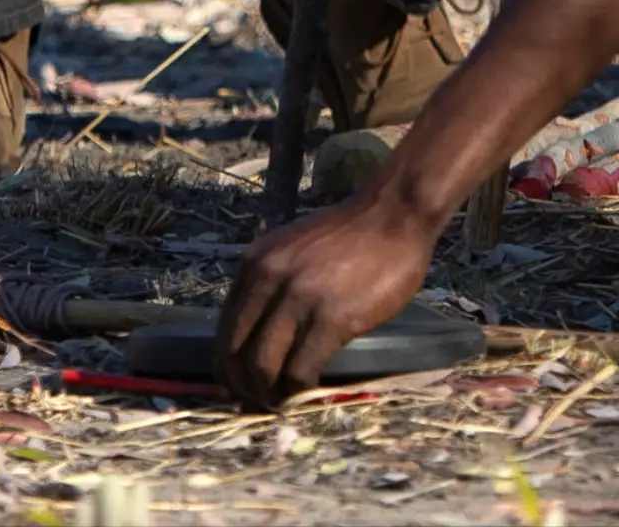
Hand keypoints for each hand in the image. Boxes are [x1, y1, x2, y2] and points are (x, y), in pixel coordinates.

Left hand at [216, 190, 440, 406]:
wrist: (393, 214)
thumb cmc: (348, 234)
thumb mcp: (292, 249)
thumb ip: (271, 283)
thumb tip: (258, 331)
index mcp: (255, 264)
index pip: (225, 329)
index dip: (227, 365)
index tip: (236, 385)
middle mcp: (269, 280)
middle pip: (236, 353)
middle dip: (242, 386)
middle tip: (256, 402)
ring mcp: (300, 300)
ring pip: (263, 366)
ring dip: (268, 394)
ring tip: (280, 403)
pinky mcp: (332, 319)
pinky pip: (301, 369)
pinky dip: (299, 389)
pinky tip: (307, 391)